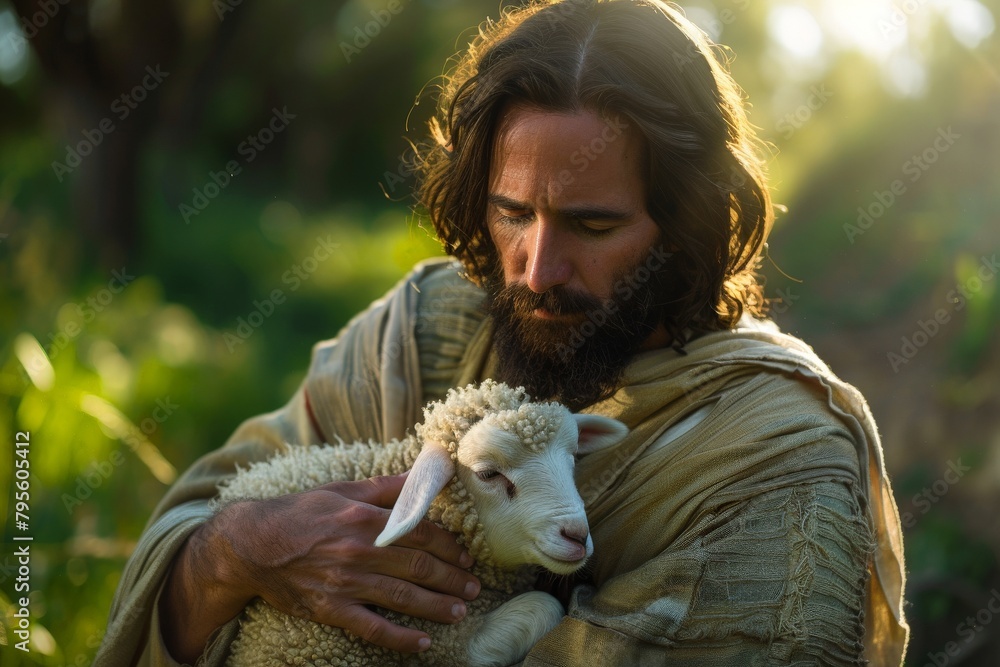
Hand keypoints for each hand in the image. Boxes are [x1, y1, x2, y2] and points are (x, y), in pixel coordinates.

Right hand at [160, 474, 479, 661]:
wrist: (251, 545)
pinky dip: (399, 638)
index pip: (419, 533)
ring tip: (460, 610)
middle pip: (417, 566)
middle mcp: (358, 551)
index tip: (464, 555)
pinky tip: (421, 643)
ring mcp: (344, 582)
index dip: (447, 545)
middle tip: (473, 586)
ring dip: (436, 605)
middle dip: (451, 577)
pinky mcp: (330, 608)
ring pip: (401, 597)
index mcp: (363, 518)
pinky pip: (371, 627)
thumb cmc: (301, 512)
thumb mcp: (343, 489)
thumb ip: (386, 486)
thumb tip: (424, 473)